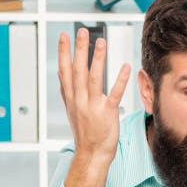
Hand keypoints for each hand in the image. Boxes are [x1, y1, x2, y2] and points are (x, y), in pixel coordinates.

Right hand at [58, 28, 130, 163]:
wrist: (92, 155)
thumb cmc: (85, 134)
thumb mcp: (72, 111)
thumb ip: (67, 91)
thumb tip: (60, 74)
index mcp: (72, 99)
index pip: (65, 71)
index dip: (64, 52)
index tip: (64, 35)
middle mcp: (80, 101)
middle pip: (78, 71)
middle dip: (79, 49)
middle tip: (82, 31)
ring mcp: (93, 107)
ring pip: (94, 79)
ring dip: (97, 59)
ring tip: (101, 41)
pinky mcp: (107, 114)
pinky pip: (114, 94)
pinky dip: (120, 80)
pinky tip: (125, 67)